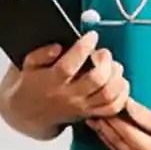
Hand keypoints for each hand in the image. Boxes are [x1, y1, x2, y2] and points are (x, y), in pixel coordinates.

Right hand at [3, 31, 130, 128]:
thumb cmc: (32, 84)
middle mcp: (69, 96)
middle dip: (105, 61)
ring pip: (108, 94)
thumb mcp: (28, 65)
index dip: (83, 48)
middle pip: (96, 80)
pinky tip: (118, 80)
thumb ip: (41, 54)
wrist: (30, 114)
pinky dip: (122, 93)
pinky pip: (113, 107)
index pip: (69, 66)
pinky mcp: (90, 113)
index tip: (91, 36)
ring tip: (112, 65)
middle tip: (103, 52)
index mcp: (52, 81)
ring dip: (116, 75)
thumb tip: (57, 47)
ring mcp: (82, 106)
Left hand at [88, 99, 150, 149]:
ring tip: (97, 124)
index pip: (124, 132)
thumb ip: (147, 117)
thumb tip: (127, 103)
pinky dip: (117, 149)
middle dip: (104, 129)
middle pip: (117, 145)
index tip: (101, 106)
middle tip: (91, 114)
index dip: (111, 118)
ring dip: (107, 139)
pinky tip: (111, 139)